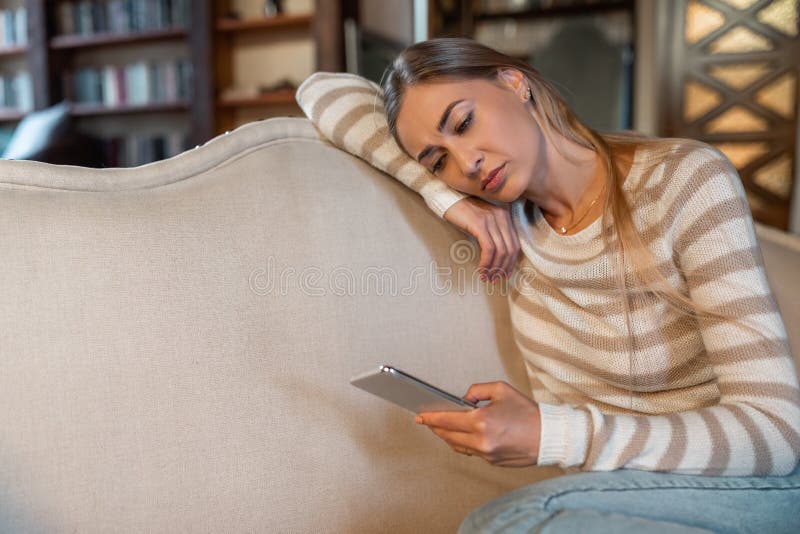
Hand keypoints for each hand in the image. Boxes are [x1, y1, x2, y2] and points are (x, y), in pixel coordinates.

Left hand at [415, 381, 540, 466]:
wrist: (548, 437)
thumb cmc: (528, 413)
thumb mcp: (501, 390)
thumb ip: (478, 390)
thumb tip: (463, 399)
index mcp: (481, 421)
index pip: (447, 420)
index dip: (430, 418)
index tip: (420, 416)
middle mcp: (481, 440)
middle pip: (448, 435)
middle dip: (435, 427)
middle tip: (427, 421)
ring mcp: (486, 454)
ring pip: (457, 446)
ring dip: (447, 436)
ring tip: (441, 427)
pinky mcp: (491, 461)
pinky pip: (470, 452)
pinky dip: (462, 443)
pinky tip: (460, 436)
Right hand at [443, 197, 520, 281]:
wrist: (447, 198)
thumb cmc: (462, 213)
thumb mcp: (482, 222)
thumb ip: (491, 234)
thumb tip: (495, 257)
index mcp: (504, 217)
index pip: (515, 244)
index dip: (511, 263)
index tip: (505, 275)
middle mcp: (501, 217)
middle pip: (510, 249)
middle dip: (503, 268)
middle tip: (495, 279)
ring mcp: (491, 220)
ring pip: (500, 251)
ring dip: (494, 268)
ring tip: (487, 277)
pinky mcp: (480, 224)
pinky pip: (489, 249)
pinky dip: (487, 262)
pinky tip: (481, 270)